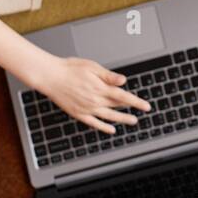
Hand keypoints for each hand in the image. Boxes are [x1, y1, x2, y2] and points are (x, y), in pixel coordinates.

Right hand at [32, 56, 150, 133]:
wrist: (51, 76)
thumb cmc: (70, 69)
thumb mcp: (92, 67)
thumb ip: (109, 76)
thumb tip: (123, 81)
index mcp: (100, 88)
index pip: (123, 97)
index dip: (136, 102)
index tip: (147, 106)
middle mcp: (95, 101)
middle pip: (117, 106)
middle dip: (131, 109)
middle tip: (141, 112)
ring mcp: (87, 109)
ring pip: (109, 117)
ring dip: (122, 119)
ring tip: (132, 121)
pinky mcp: (78, 114)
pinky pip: (94, 123)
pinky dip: (104, 127)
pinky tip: (111, 130)